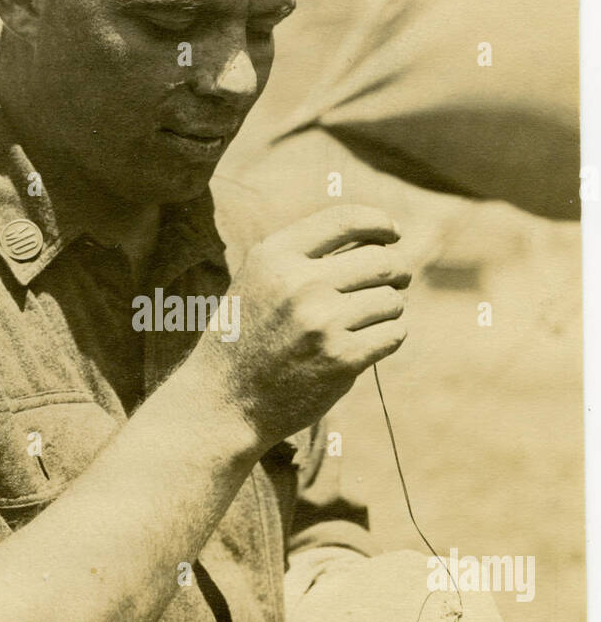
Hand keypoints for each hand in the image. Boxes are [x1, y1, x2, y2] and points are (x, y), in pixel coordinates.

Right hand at [189, 204, 409, 449]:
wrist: (224, 402)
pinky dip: (389, 336)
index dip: (380, 222)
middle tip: (397, 281)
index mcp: (275, 255)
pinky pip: (393, 334)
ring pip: (392, 300)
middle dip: (397, 270)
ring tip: (368, 320)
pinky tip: (370, 343)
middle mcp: (298, 283)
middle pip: (380, 261)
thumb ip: (306, 255)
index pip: (345, 219)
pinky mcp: (340, 358)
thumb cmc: (246, 337)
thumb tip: (378, 240)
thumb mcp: (260, 280)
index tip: (393, 232)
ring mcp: (321, 322)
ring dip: (389, 309)